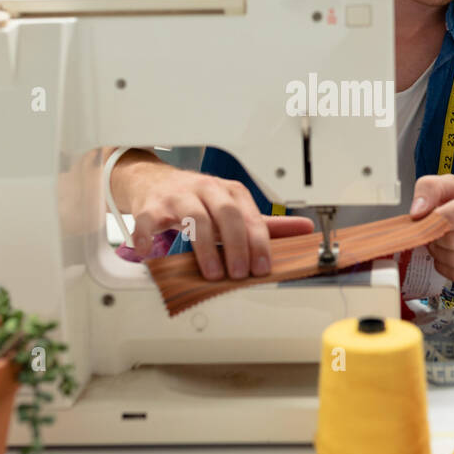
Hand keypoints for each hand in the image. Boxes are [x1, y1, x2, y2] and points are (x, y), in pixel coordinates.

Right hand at [123, 160, 314, 280]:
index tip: (262, 268)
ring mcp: (178, 197)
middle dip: (235, 245)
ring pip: (195, 217)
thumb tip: (305, 230)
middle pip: (226, 213)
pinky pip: (149, 221)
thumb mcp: (233, 207)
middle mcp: (206, 191)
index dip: (258, 243)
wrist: (153, 180)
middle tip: (238, 273)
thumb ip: (266, 224)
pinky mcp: (151, 206)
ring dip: (204, 248)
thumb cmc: (197, 198)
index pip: (250, 216)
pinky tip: (151, 254)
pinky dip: (149, 238)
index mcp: (230, 193)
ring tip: (210, 272)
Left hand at [408, 174, 453, 289]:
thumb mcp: (453, 186)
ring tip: (444, 245)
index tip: (427, 221)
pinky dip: (450, 270)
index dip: (432, 222)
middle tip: (436, 234)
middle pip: (453, 241)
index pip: (452, 216)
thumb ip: (430, 189)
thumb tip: (417, 211)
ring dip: (441, 255)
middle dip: (436, 239)